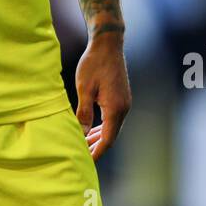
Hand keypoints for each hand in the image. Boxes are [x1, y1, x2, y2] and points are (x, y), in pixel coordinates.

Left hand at [75, 31, 130, 160]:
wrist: (108, 44)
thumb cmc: (94, 64)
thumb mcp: (84, 88)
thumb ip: (83, 112)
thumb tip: (81, 133)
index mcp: (115, 109)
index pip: (107, 139)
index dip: (96, 152)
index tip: (85, 161)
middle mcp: (124, 108)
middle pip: (111, 136)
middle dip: (97, 147)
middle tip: (81, 157)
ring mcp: (124, 103)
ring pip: (112, 127)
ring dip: (99, 137)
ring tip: (85, 146)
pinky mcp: (121, 97)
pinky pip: (113, 119)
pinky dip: (103, 127)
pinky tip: (93, 130)